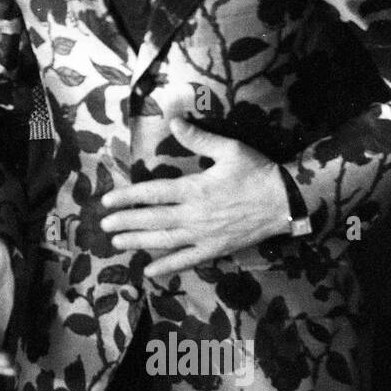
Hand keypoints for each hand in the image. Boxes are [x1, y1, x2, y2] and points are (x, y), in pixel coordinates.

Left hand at [100, 117, 288, 278]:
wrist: (286, 201)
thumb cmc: (258, 171)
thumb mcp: (229, 149)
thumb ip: (199, 138)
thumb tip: (174, 120)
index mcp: (195, 189)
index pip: (152, 193)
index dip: (128, 197)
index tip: (107, 201)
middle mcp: (194, 215)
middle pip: (152, 220)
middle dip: (126, 222)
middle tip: (104, 224)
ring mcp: (204, 234)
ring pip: (164, 241)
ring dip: (138, 242)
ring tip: (117, 243)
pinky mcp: (215, 248)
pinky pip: (187, 260)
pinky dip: (167, 266)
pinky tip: (150, 270)